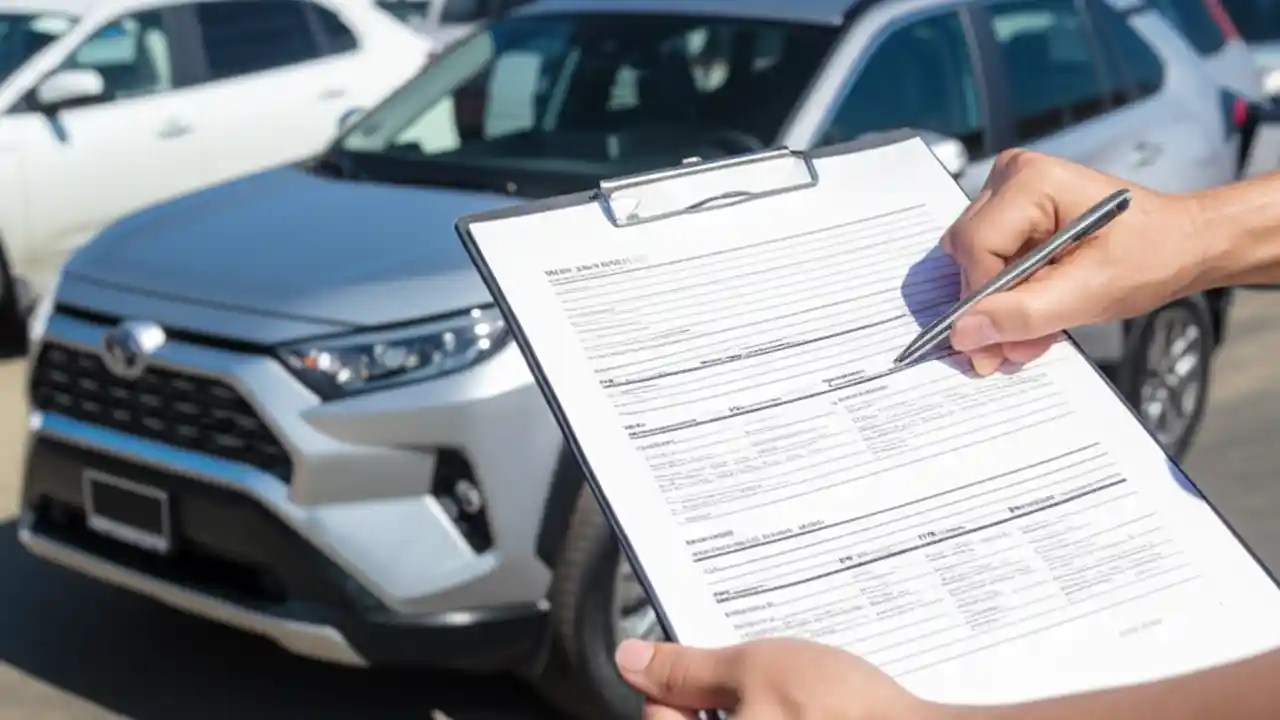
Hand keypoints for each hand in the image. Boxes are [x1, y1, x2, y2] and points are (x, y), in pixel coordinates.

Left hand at [614, 637, 944, 718]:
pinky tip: (811, 715)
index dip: (673, 684)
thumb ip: (685, 669)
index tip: (699, 666)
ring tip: (788, 696)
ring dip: (755, 714)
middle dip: (715, 702)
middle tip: (750, 679)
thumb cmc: (843, 713)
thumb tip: (633, 659)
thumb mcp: (755, 669)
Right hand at [941, 149, 1209, 374]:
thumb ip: (1024, 314)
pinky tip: (1036, 310)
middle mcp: (1011, 177)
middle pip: (967, 254)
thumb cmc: (1151, 256)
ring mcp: (1007, 193)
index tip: (998, 344)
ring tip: (1035, 330)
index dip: (982, 300)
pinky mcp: (1010, 213)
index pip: (975, 246)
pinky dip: (1008, 296)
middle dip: (991, 307)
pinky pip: (987, 262)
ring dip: (1000, 306)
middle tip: (1020, 345)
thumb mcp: (1091, 293)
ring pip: (972, 263)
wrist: (1181, 244)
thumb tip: (963, 334)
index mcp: (1032, 181)